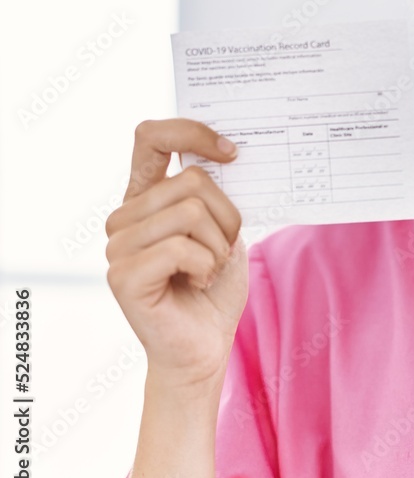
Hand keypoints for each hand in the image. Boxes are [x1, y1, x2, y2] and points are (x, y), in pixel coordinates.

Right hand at [105, 118, 248, 392]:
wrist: (205, 346)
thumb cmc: (214, 286)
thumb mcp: (223, 228)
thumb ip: (213, 193)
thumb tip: (225, 153)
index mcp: (146, 196)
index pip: (152, 137)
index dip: (191, 131)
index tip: (231, 152)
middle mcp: (124, 216)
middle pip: (191, 179)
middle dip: (227, 216)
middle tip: (221, 250)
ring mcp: (118, 245)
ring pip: (190, 211)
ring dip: (218, 245)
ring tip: (208, 269)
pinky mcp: (123, 275)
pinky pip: (181, 246)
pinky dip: (205, 265)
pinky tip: (198, 282)